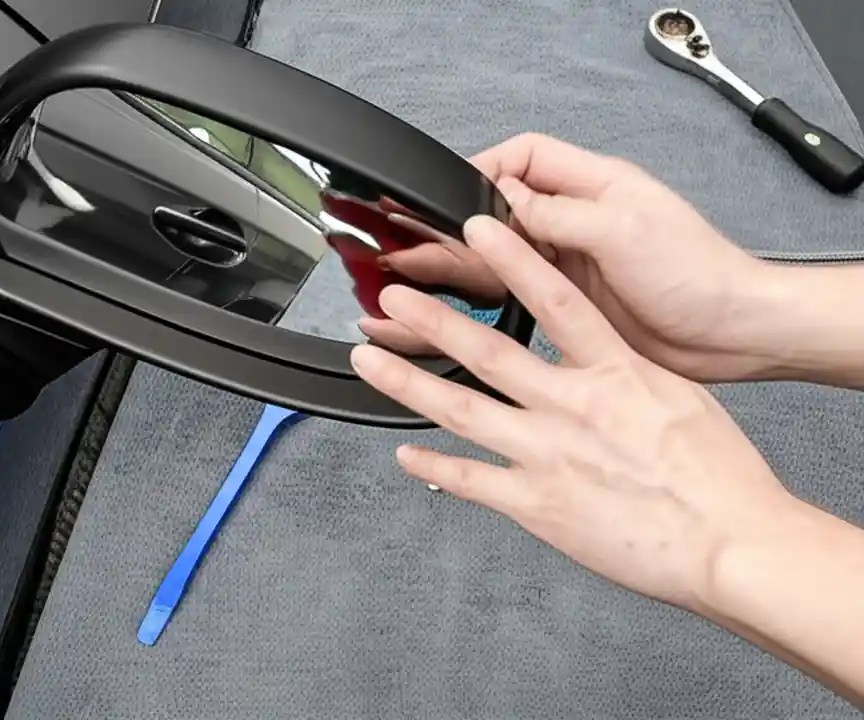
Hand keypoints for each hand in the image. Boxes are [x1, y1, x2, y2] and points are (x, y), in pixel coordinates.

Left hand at [349, 215, 794, 611]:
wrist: (730, 543)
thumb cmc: (718, 477)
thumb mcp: (679, 399)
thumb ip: (628, 374)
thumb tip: (602, 355)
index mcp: (616, 374)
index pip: (556, 301)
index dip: (512, 260)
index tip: (477, 230)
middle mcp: (573, 408)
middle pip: (489, 353)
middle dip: (433, 321)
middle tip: (394, 298)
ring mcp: (549, 455)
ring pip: (462, 410)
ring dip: (409, 383)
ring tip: (370, 360)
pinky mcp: (537, 505)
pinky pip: (471, 481)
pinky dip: (433, 468)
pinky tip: (405, 456)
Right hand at [363, 133, 782, 381]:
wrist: (732, 334)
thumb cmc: (700, 274)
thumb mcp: (625, 230)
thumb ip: (560, 214)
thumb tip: (503, 204)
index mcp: (592, 186)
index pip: (521, 160)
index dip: (480, 171)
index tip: (445, 197)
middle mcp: (574, 222)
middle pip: (496, 212)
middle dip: (448, 226)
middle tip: (405, 245)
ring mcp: (568, 265)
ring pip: (494, 259)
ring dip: (452, 268)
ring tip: (406, 282)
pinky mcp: (566, 308)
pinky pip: (509, 298)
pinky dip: (476, 303)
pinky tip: (447, 315)